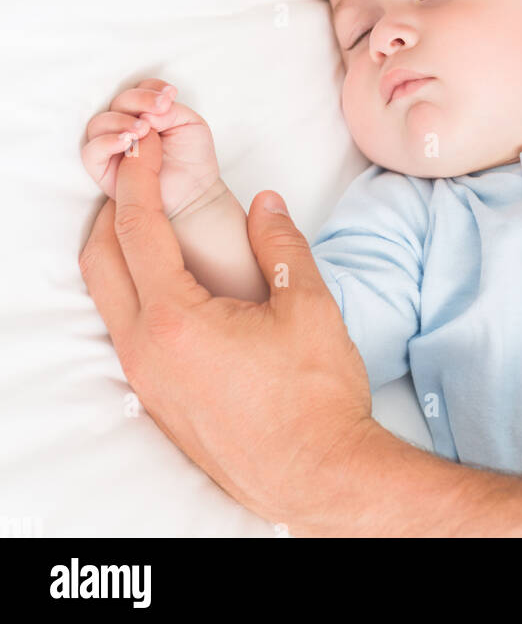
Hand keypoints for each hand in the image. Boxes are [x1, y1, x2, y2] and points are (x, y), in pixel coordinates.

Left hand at [78, 148, 379, 532]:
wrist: (320, 476)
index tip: (146, 147)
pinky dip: (134, 292)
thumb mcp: (308, 304)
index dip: (138, 178)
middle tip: (141, 176)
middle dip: (113, 209)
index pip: (137, 230)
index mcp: (175, 320)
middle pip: (100, 261)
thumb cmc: (315, 397)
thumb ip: (280, 244)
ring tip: (154, 222)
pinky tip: (173, 283)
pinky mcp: (159, 403)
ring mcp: (147, 382)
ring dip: (120, 252)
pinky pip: (126, 333)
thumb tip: (265, 205)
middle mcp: (145, 352)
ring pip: (108, 300)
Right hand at [82, 78, 220, 217]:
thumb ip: (171, 111)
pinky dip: (106, 143)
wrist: (194, 191)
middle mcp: (125, 125)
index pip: (138, 89)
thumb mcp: (190, 124)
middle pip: (118, 102)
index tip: (170, 95)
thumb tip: (147, 114)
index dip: (151, 89)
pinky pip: (91, 152)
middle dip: (139, 101)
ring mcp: (112, 147)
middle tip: (160, 109)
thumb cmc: (192, 157)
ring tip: (144, 130)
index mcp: (146, 112)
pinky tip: (127, 142)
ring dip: (121, 121)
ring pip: (100, 123)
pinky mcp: (103, 170)